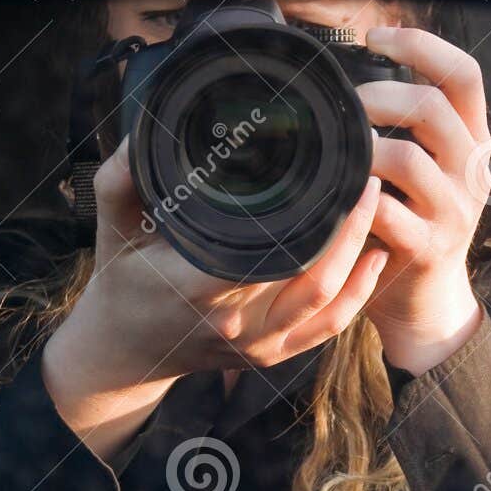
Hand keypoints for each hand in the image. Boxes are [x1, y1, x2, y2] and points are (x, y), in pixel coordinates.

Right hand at [41, 144, 386, 459]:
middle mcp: (234, 321)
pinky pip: (329, 328)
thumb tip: (141, 134)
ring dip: (359, 253)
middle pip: (311, 274)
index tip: (332, 175)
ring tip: (374, 205)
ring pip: (329, 301)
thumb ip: (122, 181)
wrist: (126, 351)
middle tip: (367, 177)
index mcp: (197, 286)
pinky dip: (359, 294)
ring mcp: (258, 344)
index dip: (311, 218)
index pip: (267, 252)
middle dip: (348, 226)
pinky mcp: (272, 356)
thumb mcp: (112, 228)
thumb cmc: (123, 281)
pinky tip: (377, 258)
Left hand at [358, 26, 490, 373]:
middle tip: (346, 107)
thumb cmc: (411, 224)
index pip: (464, 74)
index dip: (422, 45)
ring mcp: (454, 212)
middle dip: (379, 95)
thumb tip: (356, 74)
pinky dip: (357, 199)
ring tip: (340, 153)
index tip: (375, 37)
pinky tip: (338, 195)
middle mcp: (472, 172)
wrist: (426, 304)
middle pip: (433, 107)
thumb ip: (410, 127)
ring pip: (408, 157)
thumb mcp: (427, 170)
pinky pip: (387, 212)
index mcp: (473, 142)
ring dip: (362, 148)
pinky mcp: (428, 248)